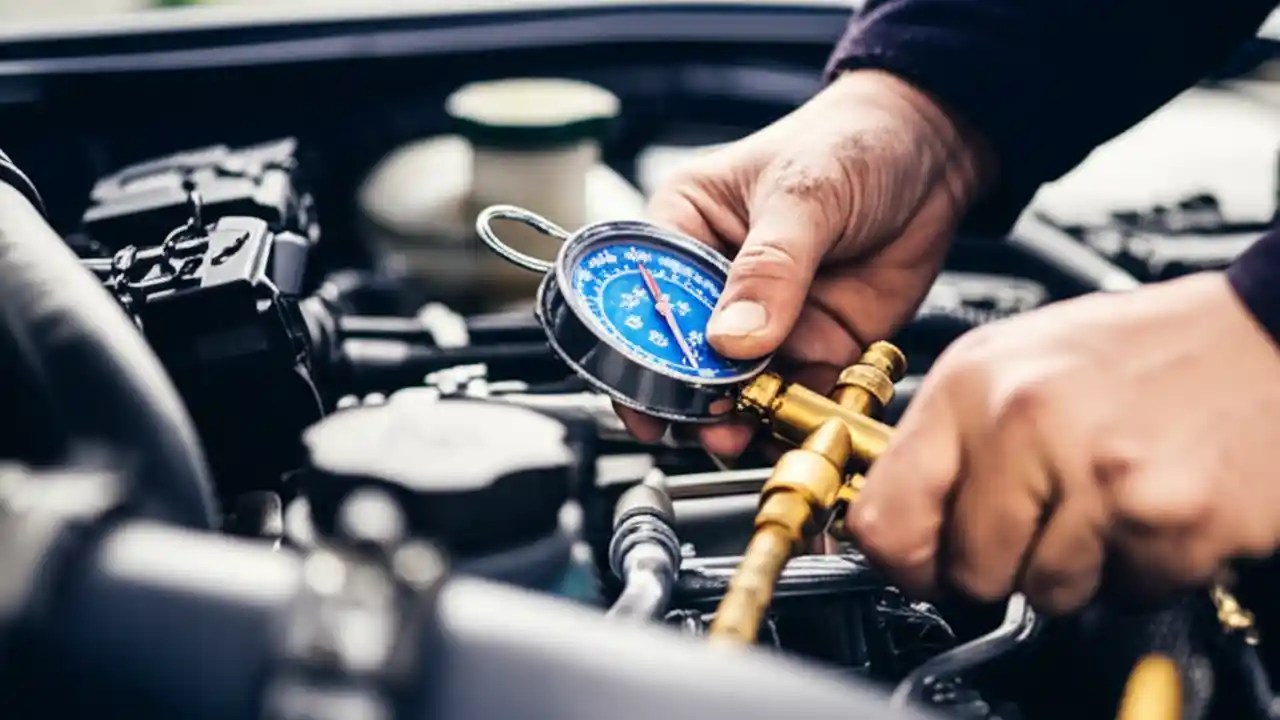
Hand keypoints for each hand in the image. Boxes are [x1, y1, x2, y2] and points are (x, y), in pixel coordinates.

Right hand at [618, 70, 988, 454]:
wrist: (937, 152)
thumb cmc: (852, 141)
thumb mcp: (805, 194)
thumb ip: (770, 268)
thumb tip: (731, 339)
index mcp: (685, 228)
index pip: (640, 296)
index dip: (634, 347)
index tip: (644, 390)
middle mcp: (716, 283)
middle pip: (681, 357)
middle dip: (689, 396)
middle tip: (707, 419)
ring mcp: (765, 321)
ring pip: (733, 389)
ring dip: (738, 418)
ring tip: (744, 436)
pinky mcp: (814, 347)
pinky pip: (793, 399)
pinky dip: (791, 423)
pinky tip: (793, 432)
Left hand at [849, 274, 1279, 612]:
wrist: (1261, 340)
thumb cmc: (1138, 354)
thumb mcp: (1012, 365)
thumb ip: (947, 442)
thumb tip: (891, 526)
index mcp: (972, 385)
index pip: (883, 520)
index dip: (905, 559)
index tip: (925, 563)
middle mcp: (1025, 423)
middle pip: (966, 572)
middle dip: (1002, 565)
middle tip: (1044, 518)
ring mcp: (1099, 475)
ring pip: (1045, 594)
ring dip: (1076, 568)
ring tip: (1105, 499)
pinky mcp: (1168, 521)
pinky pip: (1124, 595)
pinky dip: (1138, 568)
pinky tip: (1150, 508)